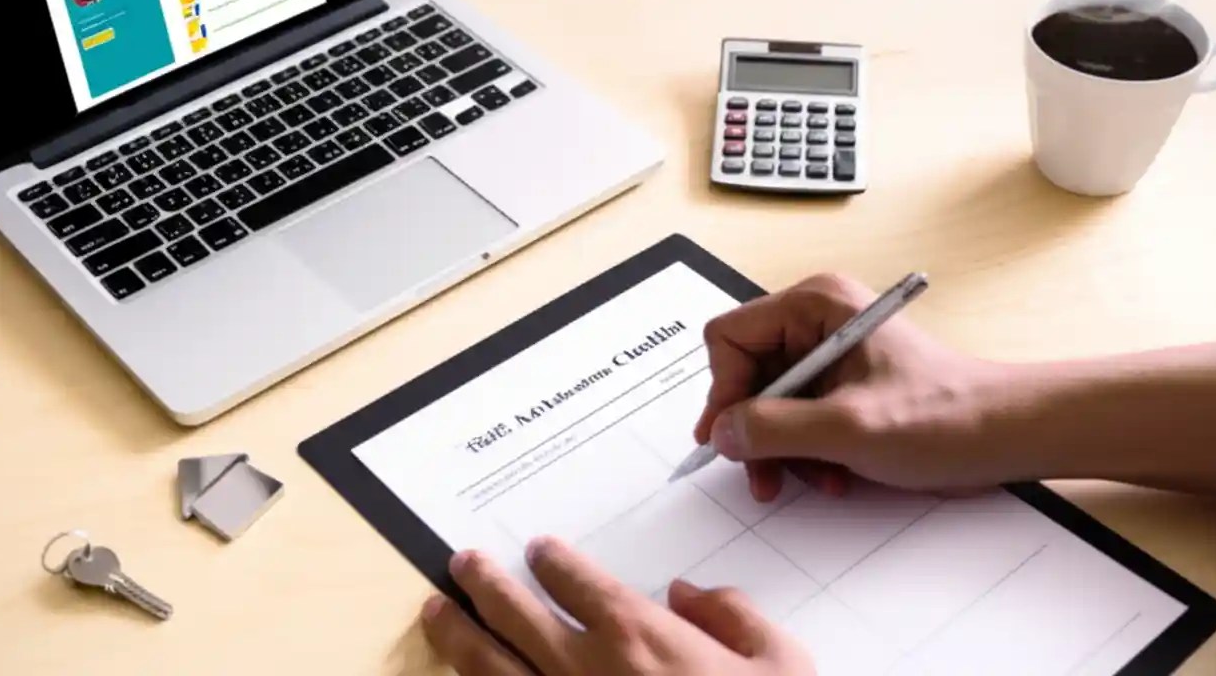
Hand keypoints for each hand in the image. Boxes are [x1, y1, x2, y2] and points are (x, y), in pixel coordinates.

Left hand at [420, 536, 815, 674]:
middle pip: (517, 616)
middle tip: (463, 564)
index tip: (538, 551)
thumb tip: (688, 593)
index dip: (553, 562)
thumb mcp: (781, 664)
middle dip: (485, 584)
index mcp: (640, 638)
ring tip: (434, 611)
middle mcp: (587, 672)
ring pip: (490, 668)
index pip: (579, 583)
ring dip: (458, 635)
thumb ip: (734, 615)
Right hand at [694, 273, 1015, 497]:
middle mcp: (815, 319)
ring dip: (781, 449)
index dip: (725, 391)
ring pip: (765, 402)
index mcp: (816, 304)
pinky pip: (793, 417)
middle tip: (764, 475)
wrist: (1004, 435)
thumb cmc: (946, 416)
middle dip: (755, 430)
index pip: (730, 337)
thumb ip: (774, 428)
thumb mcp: (849, 428)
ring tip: (814, 478)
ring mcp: (826, 352)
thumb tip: (722, 432)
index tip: (734, 438)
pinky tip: (832, 473)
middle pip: (744, 374)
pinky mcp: (838, 383)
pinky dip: (802, 451)